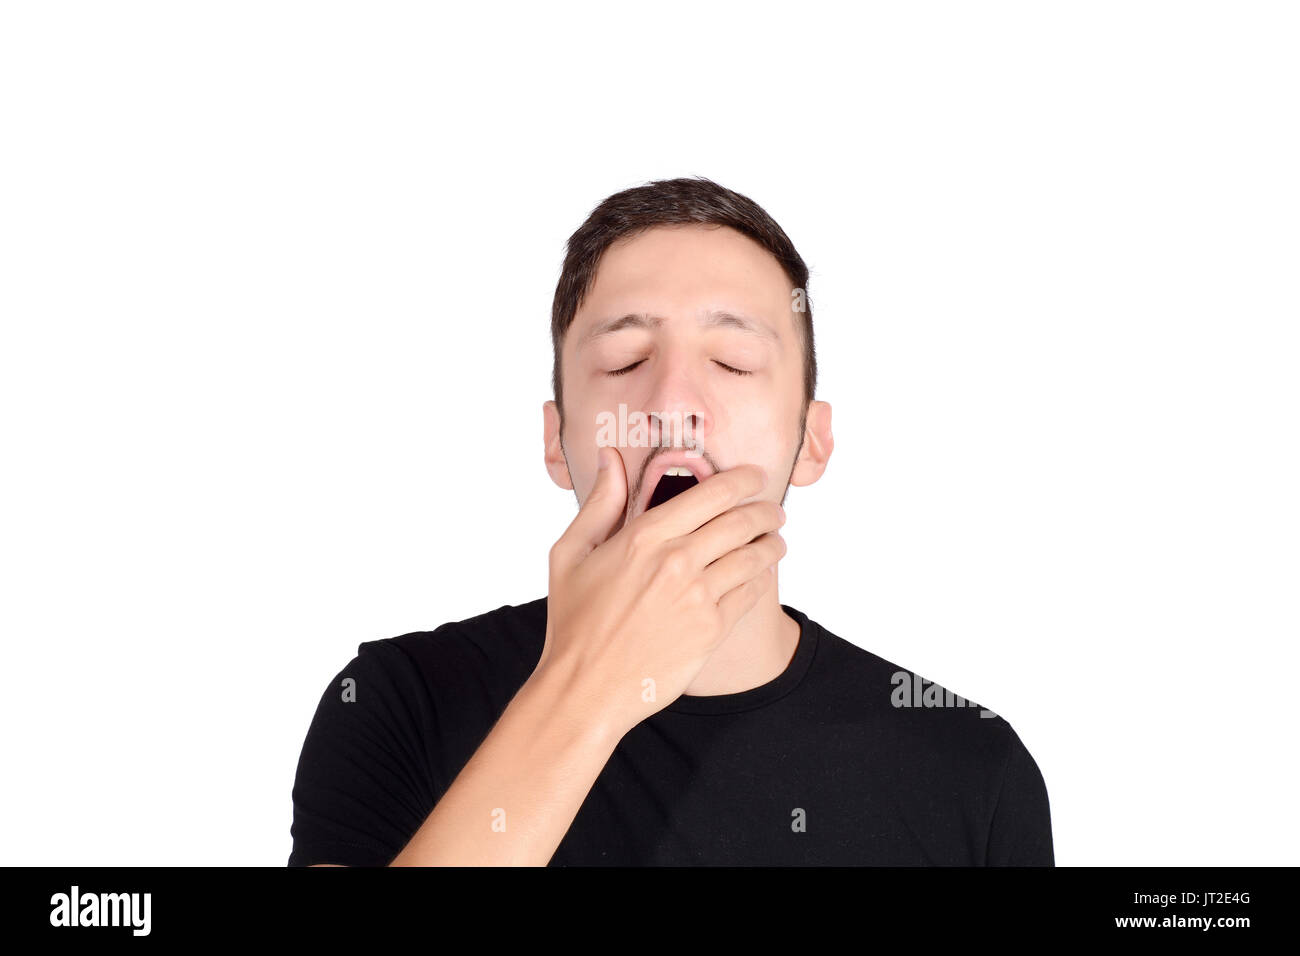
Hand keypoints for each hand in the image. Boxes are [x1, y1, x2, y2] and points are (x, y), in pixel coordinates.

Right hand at [536, 446, 786, 737]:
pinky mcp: (712, 630)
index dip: (742, 480)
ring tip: (775, 542)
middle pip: (742, 521)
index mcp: (644, 536)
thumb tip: (611, 458)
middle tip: (773, 512)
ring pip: (755, 556)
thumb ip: (600, 503)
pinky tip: (759, 575)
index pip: (712, 493)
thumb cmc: (573, 622)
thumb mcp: (570, 554)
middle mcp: (677, 561)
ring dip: (772, 544)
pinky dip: (761, 579)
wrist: (586, 689)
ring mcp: (698, 597)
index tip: (754, 475)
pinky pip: (751, 593)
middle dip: (766, 512)